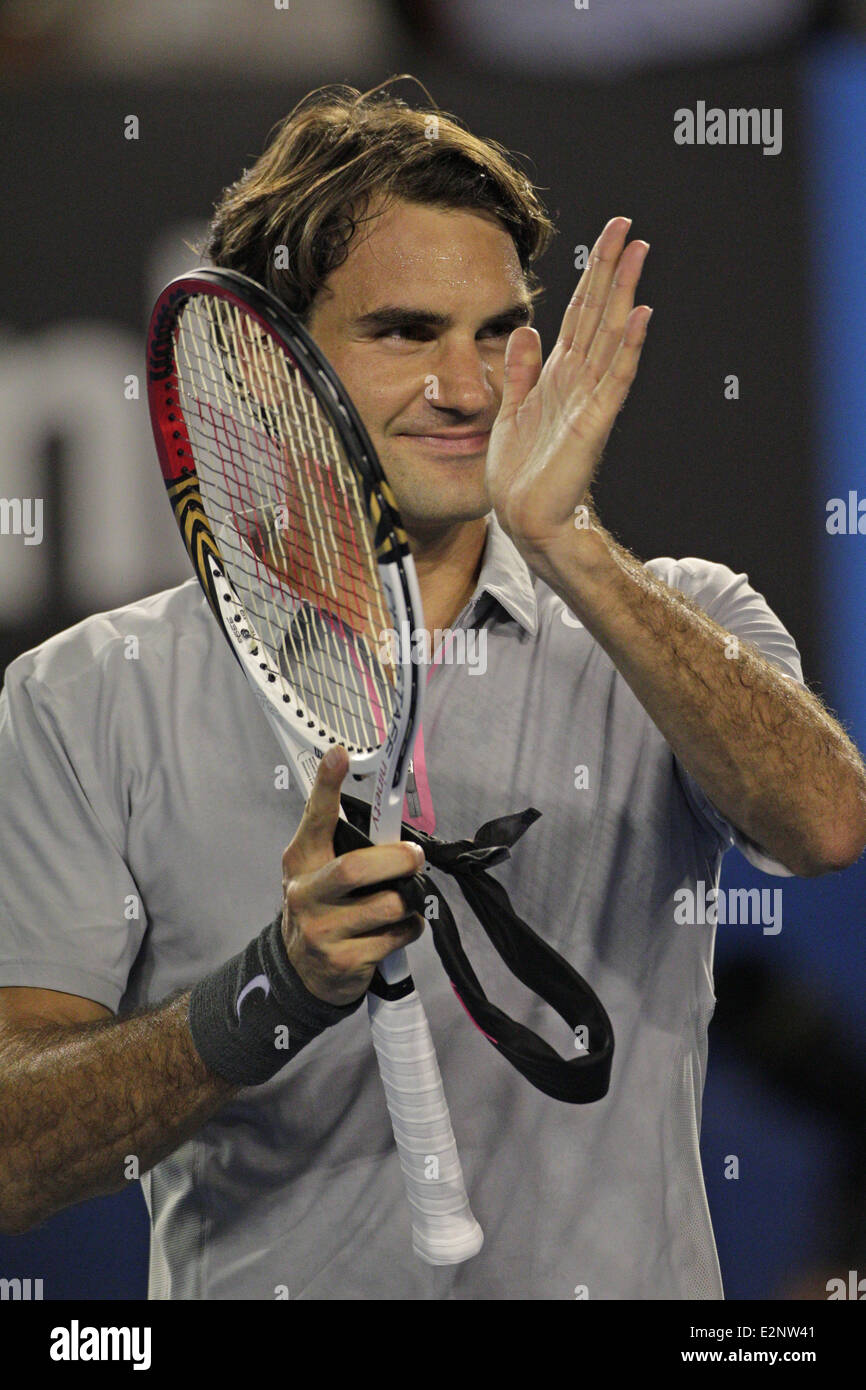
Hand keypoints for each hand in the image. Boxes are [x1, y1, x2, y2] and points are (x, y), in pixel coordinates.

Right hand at [280, 747, 425, 1005]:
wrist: (304, 972)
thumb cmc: (323, 908)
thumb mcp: (320, 872)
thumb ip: (345, 845)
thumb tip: (391, 820)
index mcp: (302, 861)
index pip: (315, 818)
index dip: (326, 786)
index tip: (338, 754)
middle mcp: (305, 894)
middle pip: (355, 868)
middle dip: (396, 861)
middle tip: (415, 857)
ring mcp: (321, 931)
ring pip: (386, 905)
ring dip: (408, 900)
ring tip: (405, 900)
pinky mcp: (343, 962)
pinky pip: (396, 935)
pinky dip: (409, 928)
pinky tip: (397, 928)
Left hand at [485, 216, 651, 580]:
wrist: (527, 519)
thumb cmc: (521, 475)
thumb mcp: (511, 410)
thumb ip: (519, 370)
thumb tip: (525, 328)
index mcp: (558, 375)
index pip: (580, 313)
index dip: (592, 274)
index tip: (608, 237)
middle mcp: (578, 381)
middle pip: (599, 313)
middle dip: (611, 269)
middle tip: (628, 227)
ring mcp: (590, 399)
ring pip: (611, 335)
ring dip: (625, 293)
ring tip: (639, 253)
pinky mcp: (594, 423)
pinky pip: (615, 378)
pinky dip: (629, 347)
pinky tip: (641, 316)